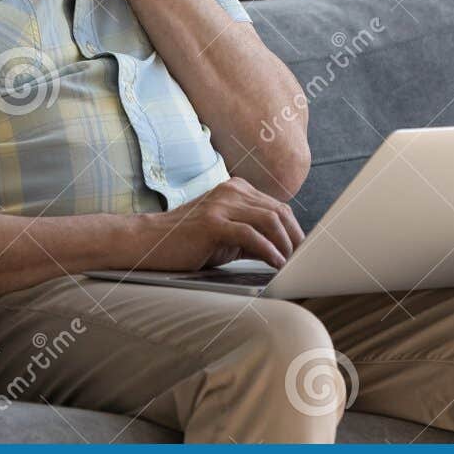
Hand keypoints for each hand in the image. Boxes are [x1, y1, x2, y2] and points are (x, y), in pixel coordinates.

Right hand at [129, 178, 305, 270]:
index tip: (304, 252)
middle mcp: (231, 191)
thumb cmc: (187, 243)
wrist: (148, 242)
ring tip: (292, 264)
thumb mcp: (226, 236)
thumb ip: (253, 237)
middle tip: (304, 261)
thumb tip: (284, 252)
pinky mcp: (212, 222)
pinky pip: (250, 235)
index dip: (294, 230)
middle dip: (295, 238)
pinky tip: (276, 264)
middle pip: (278, 211)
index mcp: (236, 189)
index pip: (277, 207)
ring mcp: (221, 204)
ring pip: (269, 220)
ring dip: (285, 244)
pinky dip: (268, 250)